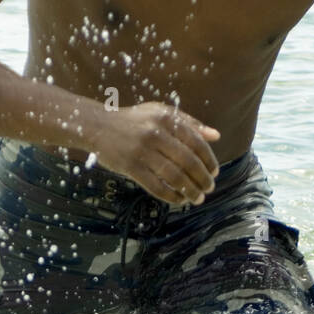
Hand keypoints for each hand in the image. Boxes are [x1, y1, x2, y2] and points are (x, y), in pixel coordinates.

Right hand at [90, 102, 219, 204]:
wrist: (97, 125)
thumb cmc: (134, 120)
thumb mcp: (161, 114)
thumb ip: (189, 123)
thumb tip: (216, 136)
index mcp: (166, 119)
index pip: (196, 142)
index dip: (209, 160)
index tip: (215, 172)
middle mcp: (155, 134)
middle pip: (188, 161)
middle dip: (202, 178)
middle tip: (209, 188)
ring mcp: (142, 151)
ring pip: (174, 176)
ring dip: (190, 190)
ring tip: (198, 198)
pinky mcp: (130, 167)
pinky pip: (156, 186)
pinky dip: (171, 196)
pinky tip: (179, 200)